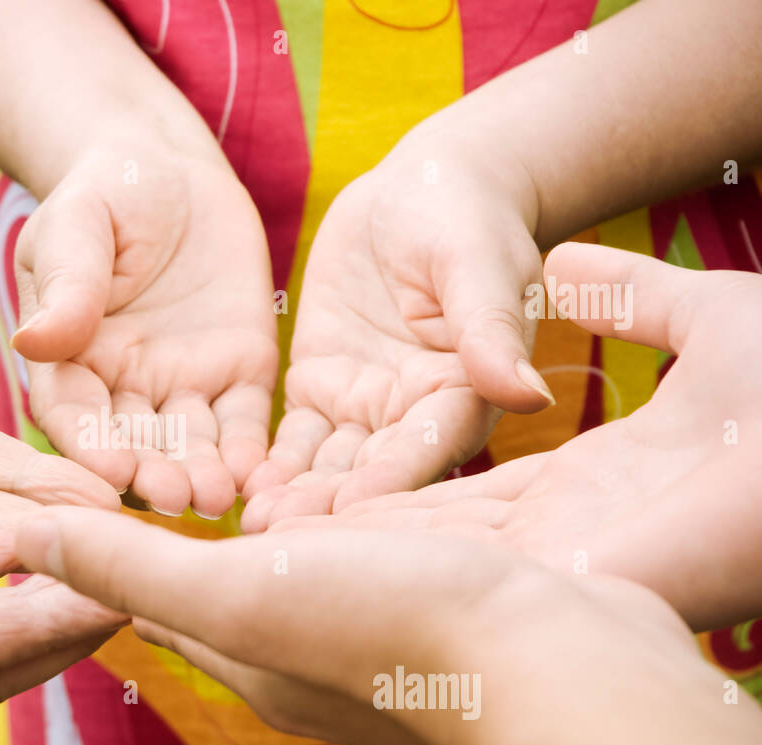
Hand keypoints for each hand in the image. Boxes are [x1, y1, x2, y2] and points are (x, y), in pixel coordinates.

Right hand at [13, 144, 277, 519]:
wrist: (172, 171)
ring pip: (190, 443)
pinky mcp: (238, 374)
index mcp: (69, 360)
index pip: (73, 415)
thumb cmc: (106, 192)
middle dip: (151, 475)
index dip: (89, 446)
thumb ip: (67, 282)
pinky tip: (260, 472)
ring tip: (219, 497)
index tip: (109, 473)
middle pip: (134, 445)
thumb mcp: (78, 225)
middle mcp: (123, 389)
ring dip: (202, 474)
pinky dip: (250, 449)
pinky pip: (244, 420)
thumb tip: (34, 340)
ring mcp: (183, 386)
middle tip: (173, 497)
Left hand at [13, 507, 761, 744]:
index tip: (68, 509)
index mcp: (243, 653)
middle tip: (141, 474)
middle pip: (215, 585)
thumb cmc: (398, 628)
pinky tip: (344, 486)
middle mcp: (299, 651)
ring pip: (294, 560)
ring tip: (232, 471)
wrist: (567, 666)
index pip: (149, 601)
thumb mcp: (242, 587)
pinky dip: (341, 512)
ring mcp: (374, 627)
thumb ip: (133, 565)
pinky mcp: (440, 597)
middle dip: (176, 536)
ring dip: (263, 519)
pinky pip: (367, 543)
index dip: (106, 556)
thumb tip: (17, 537)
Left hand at [242, 129, 552, 530]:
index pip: (429, 445)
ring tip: (249, 523)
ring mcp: (365, 408)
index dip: (391, 479)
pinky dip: (267, 461)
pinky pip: (292, 435)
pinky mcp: (323, 389)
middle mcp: (415, 416)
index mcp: (467, 394)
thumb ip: (490, 331)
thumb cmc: (468, 218)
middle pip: (370, 471)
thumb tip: (527, 396)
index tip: (351, 510)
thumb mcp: (479, 266)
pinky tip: (234, 484)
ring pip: (326, 463)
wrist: (422, 189)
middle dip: (326, 506)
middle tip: (278, 537)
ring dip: (291, 494)